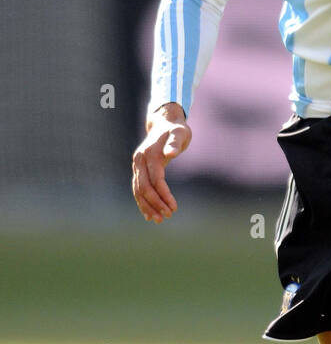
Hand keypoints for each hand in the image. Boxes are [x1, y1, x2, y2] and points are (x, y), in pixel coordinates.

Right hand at [131, 105, 191, 221]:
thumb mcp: (180, 134)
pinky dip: (142, 202)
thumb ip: (175, 143)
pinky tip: (148, 214)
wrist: (163, 122)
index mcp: (150, 153)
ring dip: (147, 206)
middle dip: (156, 204)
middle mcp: (139, 160)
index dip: (164, 195)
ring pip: (138, 190)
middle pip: (144, 188)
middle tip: (168, 216)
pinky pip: (137, 188)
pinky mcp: (137, 169)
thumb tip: (171, 153)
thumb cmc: (176, 130)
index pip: (156, 180)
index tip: (174, 208)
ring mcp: (136, 164)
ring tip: (158, 220)